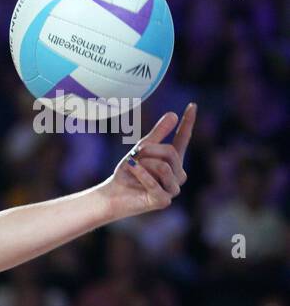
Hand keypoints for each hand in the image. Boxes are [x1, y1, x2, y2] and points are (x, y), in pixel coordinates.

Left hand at [97, 104, 194, 219]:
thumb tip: (173, 114)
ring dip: (143, 164)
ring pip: (163, 166)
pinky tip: (132, 171)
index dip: (188, 122)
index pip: (183, 139)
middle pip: (170, 152)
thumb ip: (157, 135)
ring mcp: (173, 189)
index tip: (192, 105)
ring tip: (133, 169)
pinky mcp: (163, 201)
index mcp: (174, 162)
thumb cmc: (127, 173)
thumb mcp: (140, 150)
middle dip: (148, 151)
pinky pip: (153, 182)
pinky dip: (139, 174)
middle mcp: (178, 175)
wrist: (112, 195)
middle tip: (133, 157)